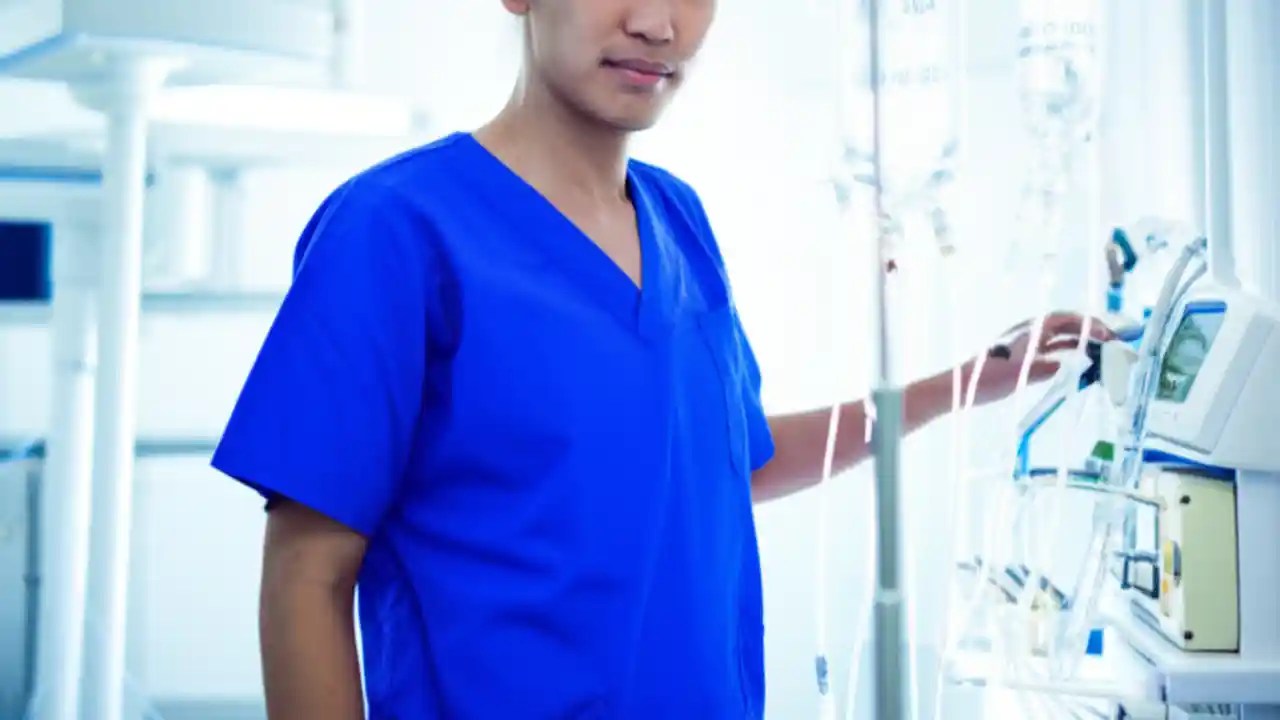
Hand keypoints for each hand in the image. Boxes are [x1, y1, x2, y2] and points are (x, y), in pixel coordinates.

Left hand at [959, 312, 1114, 405]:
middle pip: (1067, 326)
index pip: (1065, 320)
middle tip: (1115, 342)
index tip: (1108, 335)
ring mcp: (1028, 345)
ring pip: (1062, 338)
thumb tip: (1068, 365)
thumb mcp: (1017, 375)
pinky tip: (1082, 362)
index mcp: (1029, 332)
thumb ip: (1044, 369)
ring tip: (1106, 351)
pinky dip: (1070, 353)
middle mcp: (1031, 334)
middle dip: (1091, 331)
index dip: (1088, 324)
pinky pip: (1053, 350)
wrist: (963, 386)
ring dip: (1083, 342)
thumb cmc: (987, 378)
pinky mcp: (1025, 357)